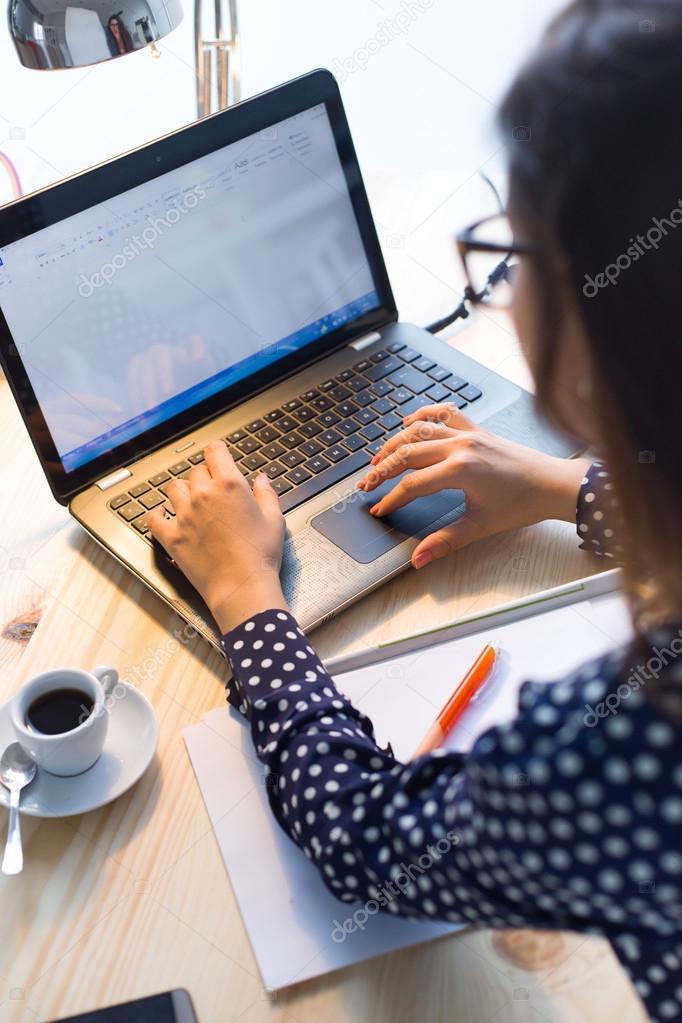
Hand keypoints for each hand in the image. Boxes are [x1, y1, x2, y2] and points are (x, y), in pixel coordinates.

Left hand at [147, 442, 286, 632]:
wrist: (242, 586)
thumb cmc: (260, 555)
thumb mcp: (274, 520)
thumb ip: (266, 494)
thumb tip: (262, 480)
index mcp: (230, 485)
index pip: (215, 451)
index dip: (217, 453)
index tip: (218, 457)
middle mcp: (204, 495)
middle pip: (196, 472)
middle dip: (205, 478)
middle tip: (214, 492)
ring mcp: (184, 515)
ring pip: (174, 488)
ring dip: (183, 492)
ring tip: (191, 502)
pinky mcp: (172, 536)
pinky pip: (154, 517)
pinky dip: (157, 514)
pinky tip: (162, 515)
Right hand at [357, 403, 589, 569]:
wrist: (553, 485)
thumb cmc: (523, 503)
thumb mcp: (480, 526)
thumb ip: (445, 541)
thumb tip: (419, 559)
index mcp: (461, 470)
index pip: (412, 484)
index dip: (392, 498)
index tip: (380, 508)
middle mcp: (461, 446)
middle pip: (408, 452)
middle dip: (383, 469)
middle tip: (367, 483)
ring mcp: (469, 434)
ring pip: (420, 430)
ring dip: (396, 442)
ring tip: (379, 457)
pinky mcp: (477, 429)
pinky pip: (444, 413)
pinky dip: (424, 415)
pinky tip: (409, 423)